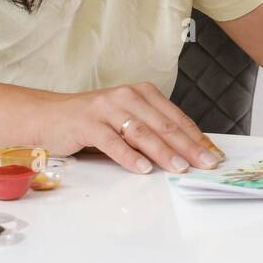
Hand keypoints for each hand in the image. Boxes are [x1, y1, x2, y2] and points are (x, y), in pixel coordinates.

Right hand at [37, 82, 224, 174]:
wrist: (48, 116)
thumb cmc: (93, 121)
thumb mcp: (127, 119)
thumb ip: (152, 130)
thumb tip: (187, 152)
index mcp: (142, 93)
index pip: (176, 117)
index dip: (196, 137)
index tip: (214, 154)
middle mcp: (126, 96)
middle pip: (164, 125)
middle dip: (188, 146)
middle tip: (206, 163)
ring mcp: (106, 108)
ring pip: (142, 132)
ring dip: (163, 152)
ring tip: (180, 168)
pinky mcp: (87, 124)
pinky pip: (112, 142)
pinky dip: (129, 157)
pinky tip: (143, 169)